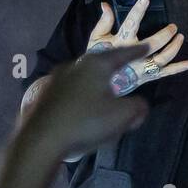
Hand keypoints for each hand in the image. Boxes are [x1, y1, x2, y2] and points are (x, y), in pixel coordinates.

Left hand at [22, 44, 150, 160]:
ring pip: (83, 76)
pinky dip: (81, 94)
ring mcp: (56, 78)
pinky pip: (70, 89)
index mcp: (96, 65)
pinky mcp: (44, 94)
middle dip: (113, 67)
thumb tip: (141, 106)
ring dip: (95, 82)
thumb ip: (138, 108)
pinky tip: (82, 106)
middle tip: (124, 68)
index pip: (123, 54)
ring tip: (104, 90)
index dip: (137, 52)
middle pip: (100, 62)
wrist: (40, 140)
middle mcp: (75, 65)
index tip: (146, 46)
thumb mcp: (122, 116)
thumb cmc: (85, 123)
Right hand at [82, 0, 187, 95]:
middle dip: (165, 34)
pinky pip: (165, 73)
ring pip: (162, 58)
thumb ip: (104, 22)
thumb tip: (106, 5)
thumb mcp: (96, 39)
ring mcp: (142, 68)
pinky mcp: (147, 77)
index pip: (130, 24)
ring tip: (181, 37)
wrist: (100, 85)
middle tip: (173, 27)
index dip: (138, 12)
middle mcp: (133, 57)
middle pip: (153, 44)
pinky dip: (178, 68)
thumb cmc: (98, 59)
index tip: (145, 0)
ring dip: (174, 47)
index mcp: (121, 44)